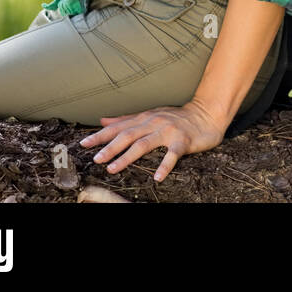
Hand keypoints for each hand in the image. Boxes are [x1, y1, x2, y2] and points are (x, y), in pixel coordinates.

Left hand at [79, 98, 228, 181]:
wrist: (207, 113)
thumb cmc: (177, 117)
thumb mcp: (150, 114)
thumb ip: (126, 119)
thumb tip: (103, 120)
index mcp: (144, 118)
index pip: (119, 127)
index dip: (101, 135)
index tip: (84, 144)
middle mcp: (154, 122)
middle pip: (128, 135)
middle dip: (110, 147)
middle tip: (96, 159)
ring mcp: (168, 131)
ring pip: (145, 144)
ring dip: (127, 157)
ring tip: (113, 169)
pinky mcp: (183, 140)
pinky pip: (173, 155)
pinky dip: (165, 166)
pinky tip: (157, 177)